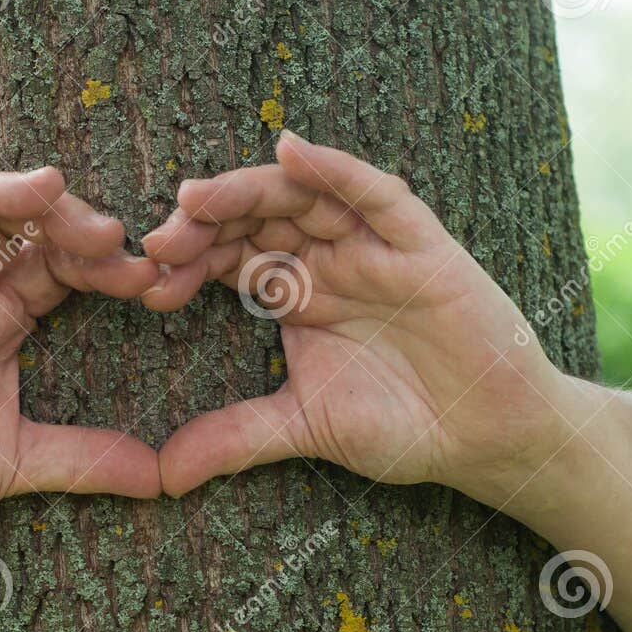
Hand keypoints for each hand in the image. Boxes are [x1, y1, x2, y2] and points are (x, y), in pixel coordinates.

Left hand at [143, 132, 572, 503]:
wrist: (487, 440)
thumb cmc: (404, 426)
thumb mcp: (304, 430)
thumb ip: (236, 439)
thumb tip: (162, 478)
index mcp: (296, 294)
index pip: (228, 259)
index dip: (186, 264)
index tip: (144, 284)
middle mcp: (328, 260)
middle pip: (255, 219)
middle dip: (205, 225)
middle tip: (158, 239)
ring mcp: (373, 246)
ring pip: (302, 197)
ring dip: (248, 191)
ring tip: (199, 196)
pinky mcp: (421, 243)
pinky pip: (375, 194)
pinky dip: (335, 170)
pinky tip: (292, 153)